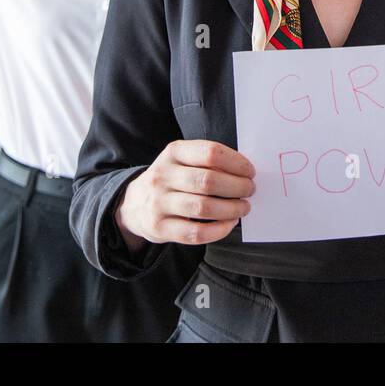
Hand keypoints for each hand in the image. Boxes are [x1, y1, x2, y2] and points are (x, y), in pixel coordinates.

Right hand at [115, 139, 255, 247]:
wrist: (134, 205)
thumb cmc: (170, 180)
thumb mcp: (181, 160)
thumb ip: (208, 162)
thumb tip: (245, 172)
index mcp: (173, 152)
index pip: (210, 152)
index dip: (236, 163)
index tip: (250, 172)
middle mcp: (163, 175)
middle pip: (209, 180)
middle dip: (237, 186)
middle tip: (249, 190)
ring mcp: (159, 202)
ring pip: (204, 207)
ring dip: (232, 209)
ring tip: (243, 207)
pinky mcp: (160, 228)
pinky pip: (196, 232)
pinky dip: (219, 229)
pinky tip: (229, 223)